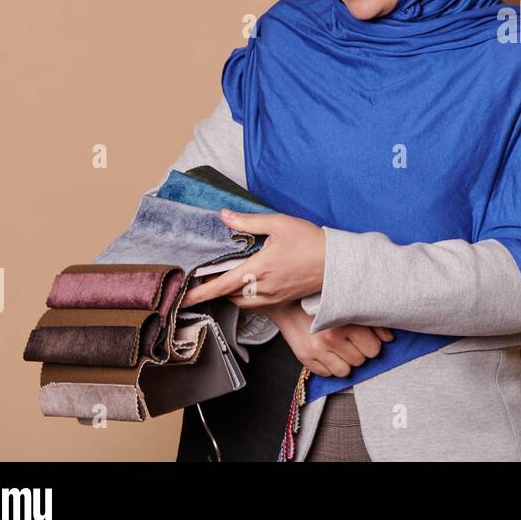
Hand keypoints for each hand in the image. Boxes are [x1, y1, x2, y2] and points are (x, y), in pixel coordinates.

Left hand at [182, 208, 325, 308]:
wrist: (338, 263)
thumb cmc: (311, 241)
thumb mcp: (279, 224)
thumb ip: (248, 222)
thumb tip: (224, 217)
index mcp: (259, 269)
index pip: (221, 284)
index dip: (200, 293)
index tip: (182, 298)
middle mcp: (263, 288)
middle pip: (229, 294)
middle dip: (217, 288)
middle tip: (208, 278)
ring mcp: (273, 297)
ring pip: (242, 300)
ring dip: (233, 292)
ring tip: (231, 278)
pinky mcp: (282, 300)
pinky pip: (256, 302)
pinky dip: (247, 295)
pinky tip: (252, 282)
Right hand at [268, 300, 394, 377]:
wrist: (288, 302)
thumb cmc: (321, 302)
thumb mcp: (349, 307)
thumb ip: (371, 322)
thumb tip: (388, 338)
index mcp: (344, 322)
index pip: (373, 349)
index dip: (372, 344)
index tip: (366, 338)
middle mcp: (329, 337)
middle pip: (360, 360)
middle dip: (359, 352)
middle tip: (351, 341)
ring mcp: (316, 350)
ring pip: (345, 371)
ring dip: (345, 362)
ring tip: (340, 348)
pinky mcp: (304, 358)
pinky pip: (328, 374)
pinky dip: (330, 366)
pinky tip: (327, 352)